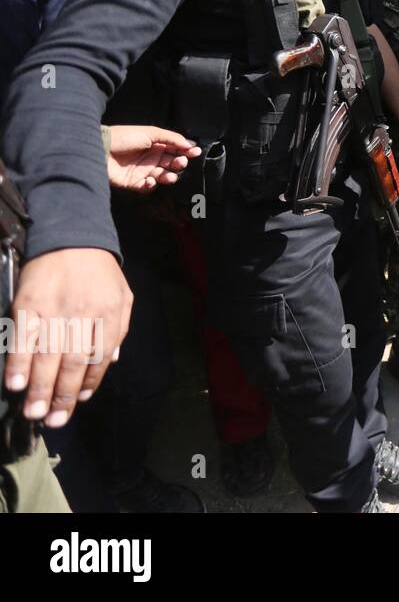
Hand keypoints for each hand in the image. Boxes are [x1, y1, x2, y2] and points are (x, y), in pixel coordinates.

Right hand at [4, 249, 132, 426]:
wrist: (72, 237)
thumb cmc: (99, 272)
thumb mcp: (123, 297)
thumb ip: (119, 329)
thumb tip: (110, 362)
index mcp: (110, 313)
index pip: (101, 356)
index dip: (90, 381)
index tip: (79, 400)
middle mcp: (84, 314)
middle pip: (74, 362)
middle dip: (62, 394)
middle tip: (53, 420)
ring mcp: (55, 310)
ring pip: (48, 356)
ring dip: (40, 388)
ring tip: (34, 412)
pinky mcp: (29, 304)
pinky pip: (23, 339)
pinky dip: (19, 363)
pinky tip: (16, 384)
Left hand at [105, 125, 200, 192]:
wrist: (100, 149)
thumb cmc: (124, 137)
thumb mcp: (150, 132)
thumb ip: (172, 138)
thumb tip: (190, 144)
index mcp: (156, 144)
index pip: (175, 149)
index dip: (186, 151)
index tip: (195, 152)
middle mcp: (151, 157)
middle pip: (172, 163)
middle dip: (179, 163)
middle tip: (181, 162)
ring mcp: (143, 170)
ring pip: (163, 176)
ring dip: (169, 177)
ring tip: (169, 176)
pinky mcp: (133, 182)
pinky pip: (147, 187)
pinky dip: (151, 185)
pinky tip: (149, 180)